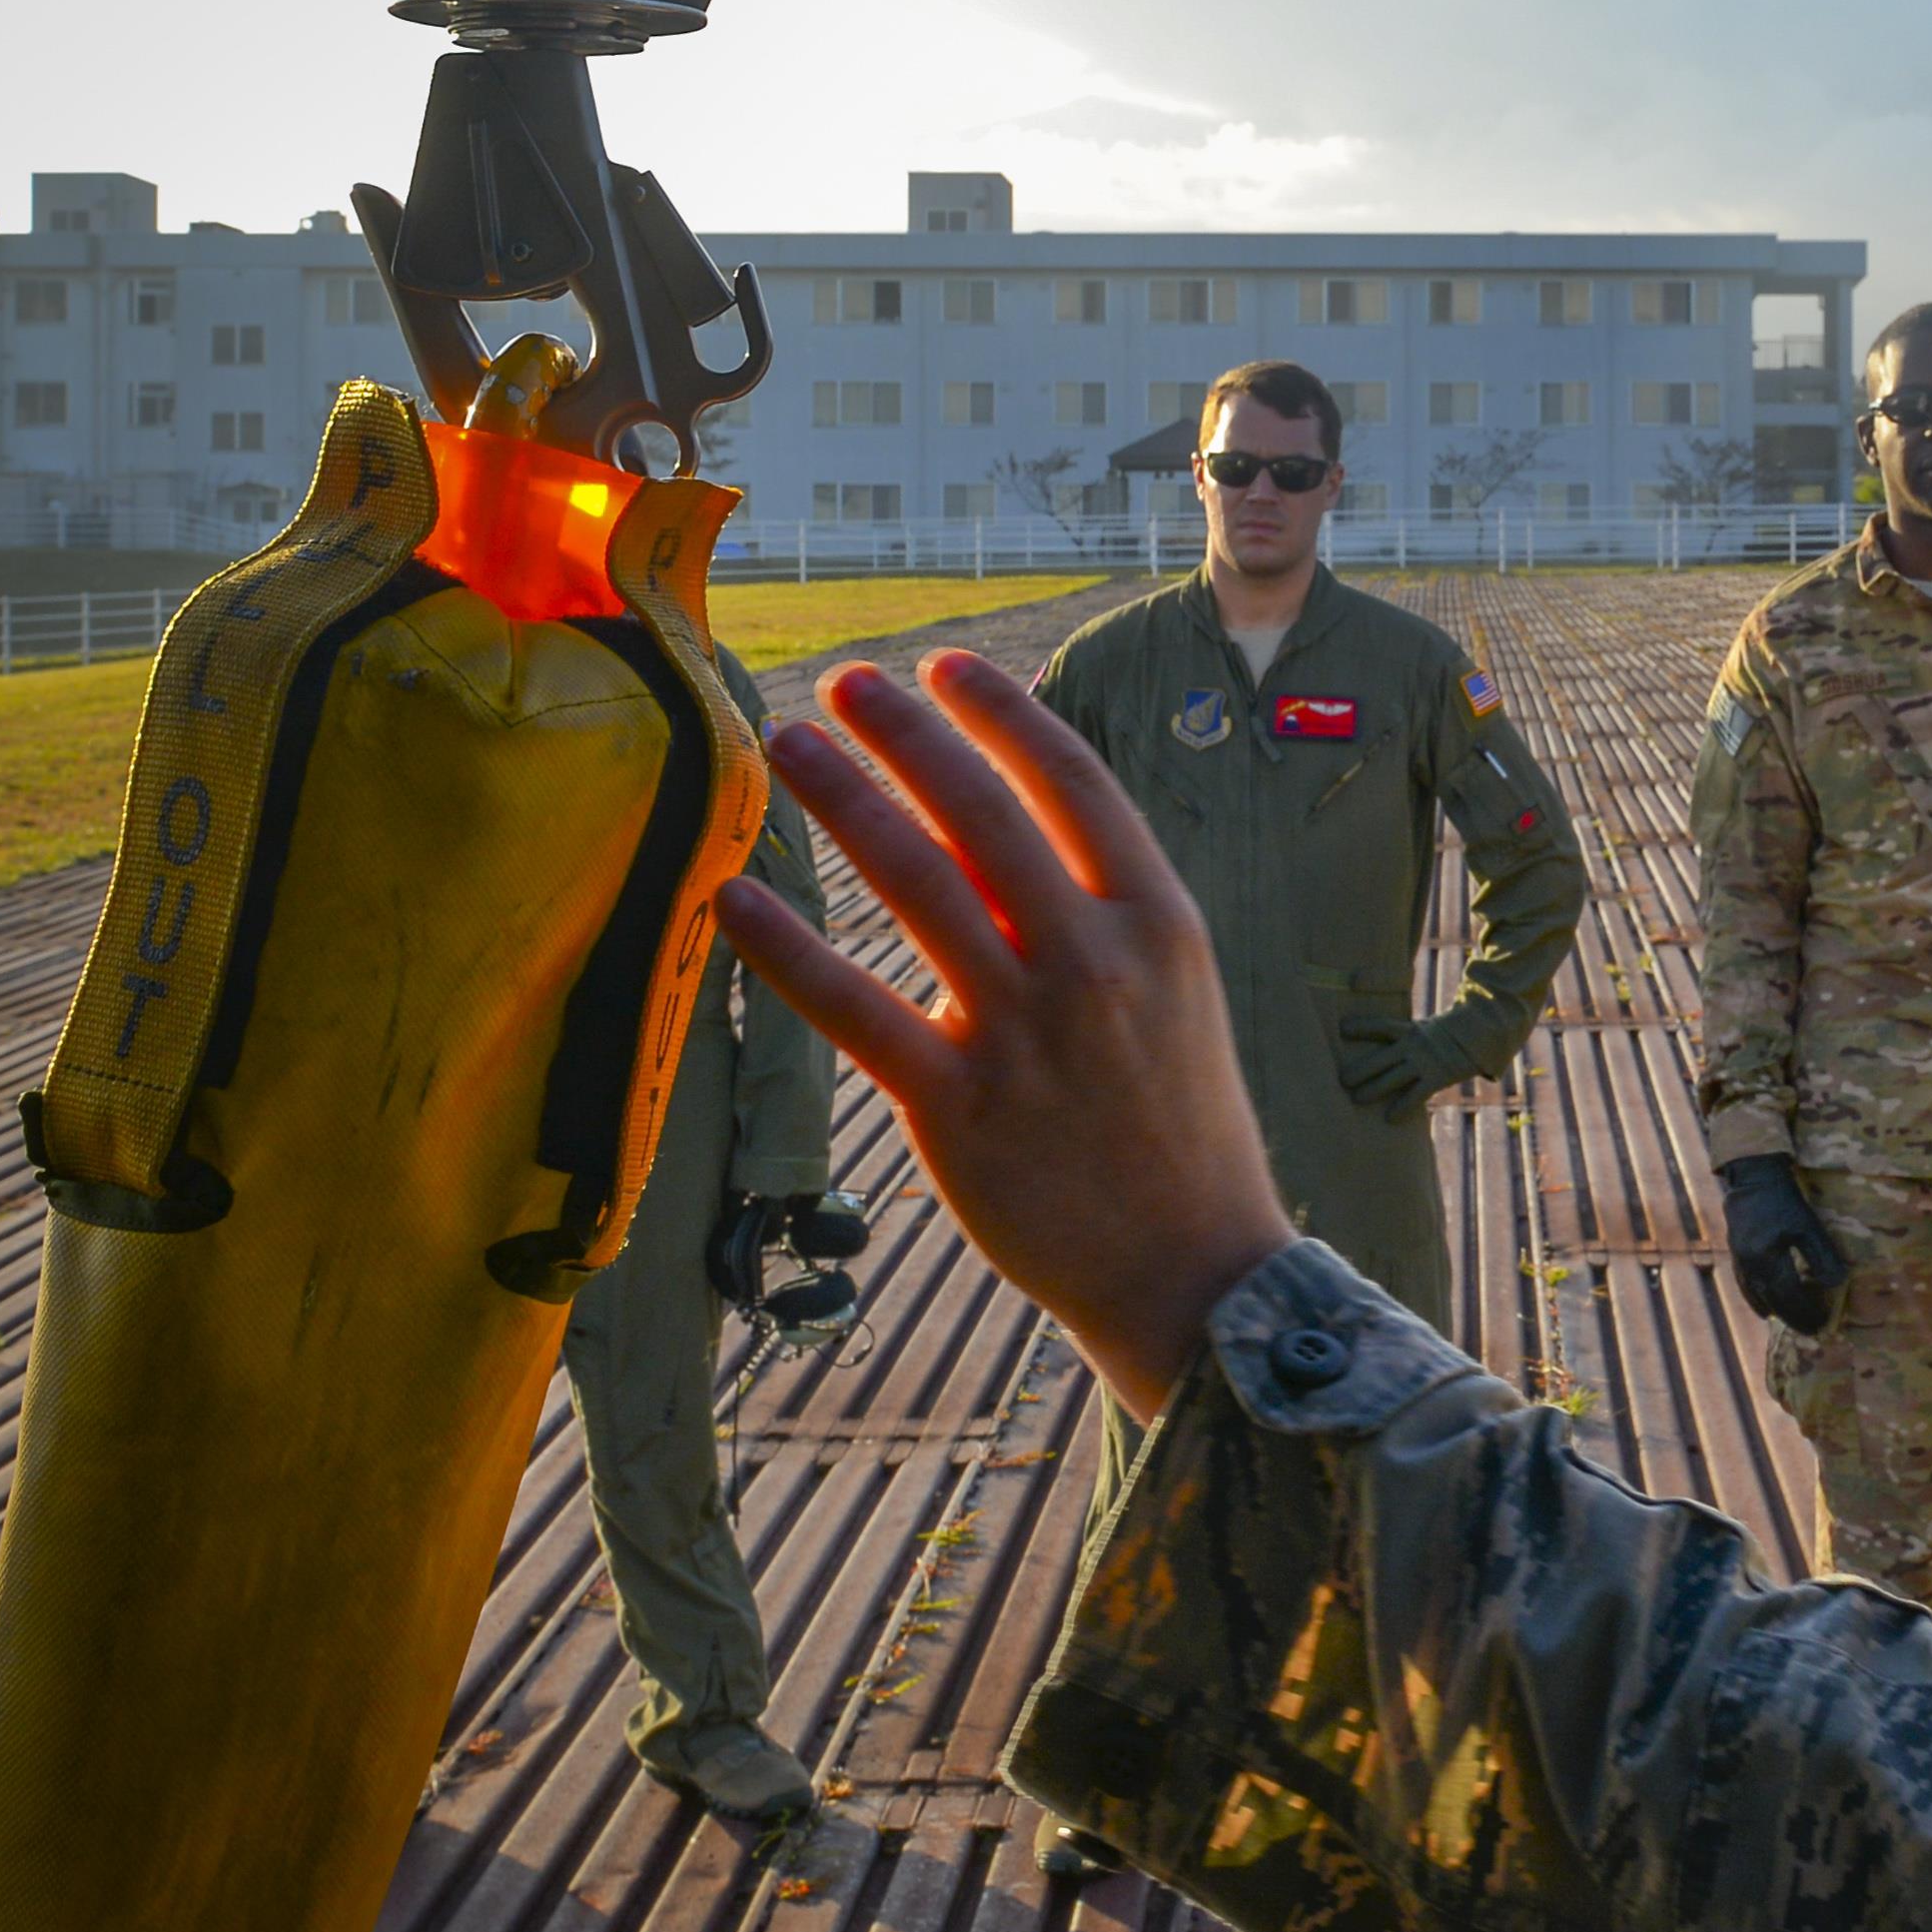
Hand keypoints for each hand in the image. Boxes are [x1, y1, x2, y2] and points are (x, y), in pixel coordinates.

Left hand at [712, 651, 1293, 1415]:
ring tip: (789, 749)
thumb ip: (1094, 914)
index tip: (944, 666)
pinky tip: (740, 898)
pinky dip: (791, 949)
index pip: (1073, 784)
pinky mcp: (956, 1108)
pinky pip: (855, 1010)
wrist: (1191, 1266)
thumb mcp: (1172, 996)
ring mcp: (1023, 1034)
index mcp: (1158, 924)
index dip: (1001, 714)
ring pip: (916, 889)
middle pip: (982, 814)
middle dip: (907, 734)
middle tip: (844, 682)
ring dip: (845, 804)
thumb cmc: (1178, 1124)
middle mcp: (1093, 963)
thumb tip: (994, 828)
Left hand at [1336, 1013, 1481, 1122]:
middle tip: (1341, 1080)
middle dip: (1361, 1068)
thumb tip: (1386, 1035)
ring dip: (1374, 1088)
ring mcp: (1425, 1061)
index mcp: (1410, 1030)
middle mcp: (1414, 1045)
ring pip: (1394, 1077)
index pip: (1382, 1026)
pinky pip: (1416, 1095)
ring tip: (1356, 1098)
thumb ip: (1407, 1035)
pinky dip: (1403, 1107)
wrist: (1482, 1035)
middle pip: (1381, 1057)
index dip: (1362, 1026)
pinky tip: (1390, 1118)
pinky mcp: (1438, 1076)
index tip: (1342, 1029)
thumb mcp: (1426, 1028)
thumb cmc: (1449, 1035)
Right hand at [1718, 1155, 1850, 1336]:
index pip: (1790, 1297)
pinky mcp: (1736, 1255)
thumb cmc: (1785, 1200)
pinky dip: (1758, 1301)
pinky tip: (1767, 1309)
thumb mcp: (1809, 1226)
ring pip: (1758, 1297)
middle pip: (1774, 1302)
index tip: (1823, 1324)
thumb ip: (1822, 1256)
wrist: (1753, 1178)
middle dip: (1794, 1318)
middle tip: (1812, 1331)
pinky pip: (1746, 1287)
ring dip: (1777, 1313)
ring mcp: (1740, 1262)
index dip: (1807, 1313)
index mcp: (1769, 1259)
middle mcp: (1751, 1266)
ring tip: (1794, 1323)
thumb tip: (1836, 1284)